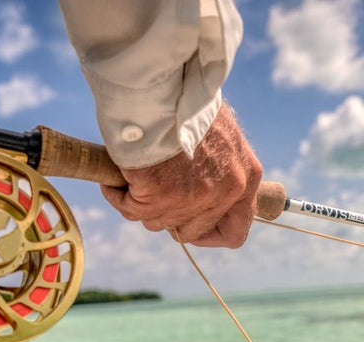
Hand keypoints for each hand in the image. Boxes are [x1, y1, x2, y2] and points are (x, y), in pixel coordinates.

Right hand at [100, 103, 262, 248]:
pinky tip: (116, 177)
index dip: (209, 235)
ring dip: (141, 203)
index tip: (190, 227)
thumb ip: (220, 168)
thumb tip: (201, 191)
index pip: (236, 232)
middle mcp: (226, 193)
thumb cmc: (188, 100)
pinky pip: (130, 209)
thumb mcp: (222, 134)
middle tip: (153, 192)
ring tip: (135, 174)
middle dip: (168, 216)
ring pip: (158, 222)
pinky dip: (118, 195)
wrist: (163, 84)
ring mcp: (192, 198)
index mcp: (247, 177)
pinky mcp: (158, 197)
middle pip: (190, 231)